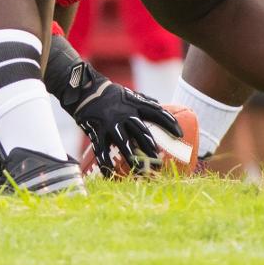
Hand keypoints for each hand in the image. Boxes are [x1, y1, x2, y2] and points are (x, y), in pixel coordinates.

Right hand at [60, 65, 183, 175]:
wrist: (84, 91)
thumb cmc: (109, 94)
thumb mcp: (128, 94)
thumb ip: (143, 101)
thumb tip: (160, 105)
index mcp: (134, 105)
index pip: (156, 112)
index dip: (169, 122)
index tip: (179, 133)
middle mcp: (124, 114)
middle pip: (141, 132)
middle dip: (151, 148)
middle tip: (159, 162)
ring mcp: (110, 124)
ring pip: (124, 144)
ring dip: (133, 159)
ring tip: (141, 171)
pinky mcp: (97, 131)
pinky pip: (102, 150)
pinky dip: (106, 163)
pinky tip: (110, 173)